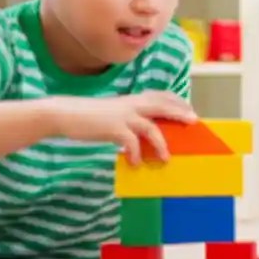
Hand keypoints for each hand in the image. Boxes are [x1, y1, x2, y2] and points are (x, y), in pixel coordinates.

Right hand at [47, 91, 195, 164]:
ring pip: (151, 128)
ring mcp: (122, 116)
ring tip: (165, 158)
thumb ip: (129, 119)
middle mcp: (130, 105)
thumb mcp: (113, 113)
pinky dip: (136, 153)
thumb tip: (141, 134)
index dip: (175, 100)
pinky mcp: (113, 128)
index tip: (188, 107)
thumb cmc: (88, 117)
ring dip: (161, 144)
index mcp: (131, 100)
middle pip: (161, 105)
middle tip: (193, 121)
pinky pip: (131, 143)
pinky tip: (135, 163)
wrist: (64, 114)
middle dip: (179, 112)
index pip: (159, 96)